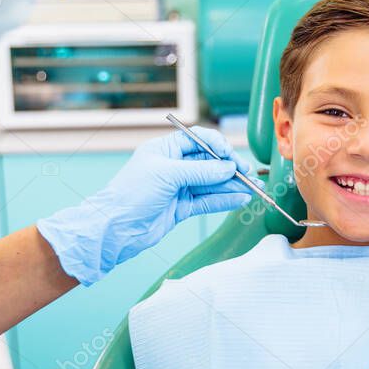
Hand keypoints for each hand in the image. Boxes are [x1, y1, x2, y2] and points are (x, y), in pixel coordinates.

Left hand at [37, 127, 262, 284]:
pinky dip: (224, 200)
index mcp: (165, 149)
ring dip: (231, 185)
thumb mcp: (167, 175)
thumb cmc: (131, 194)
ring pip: (211, 183)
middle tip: (247, 173)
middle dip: (229, 167)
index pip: (198, 140)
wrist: (116, 228)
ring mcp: (178, 187)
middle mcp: (173, 166)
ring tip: (252, 189)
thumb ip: (200, 171)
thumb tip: (227, 168)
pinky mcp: (182, 207)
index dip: (217, 145)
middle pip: (208, 162)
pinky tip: (240, 199)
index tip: (230, 156)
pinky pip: (208, 201)